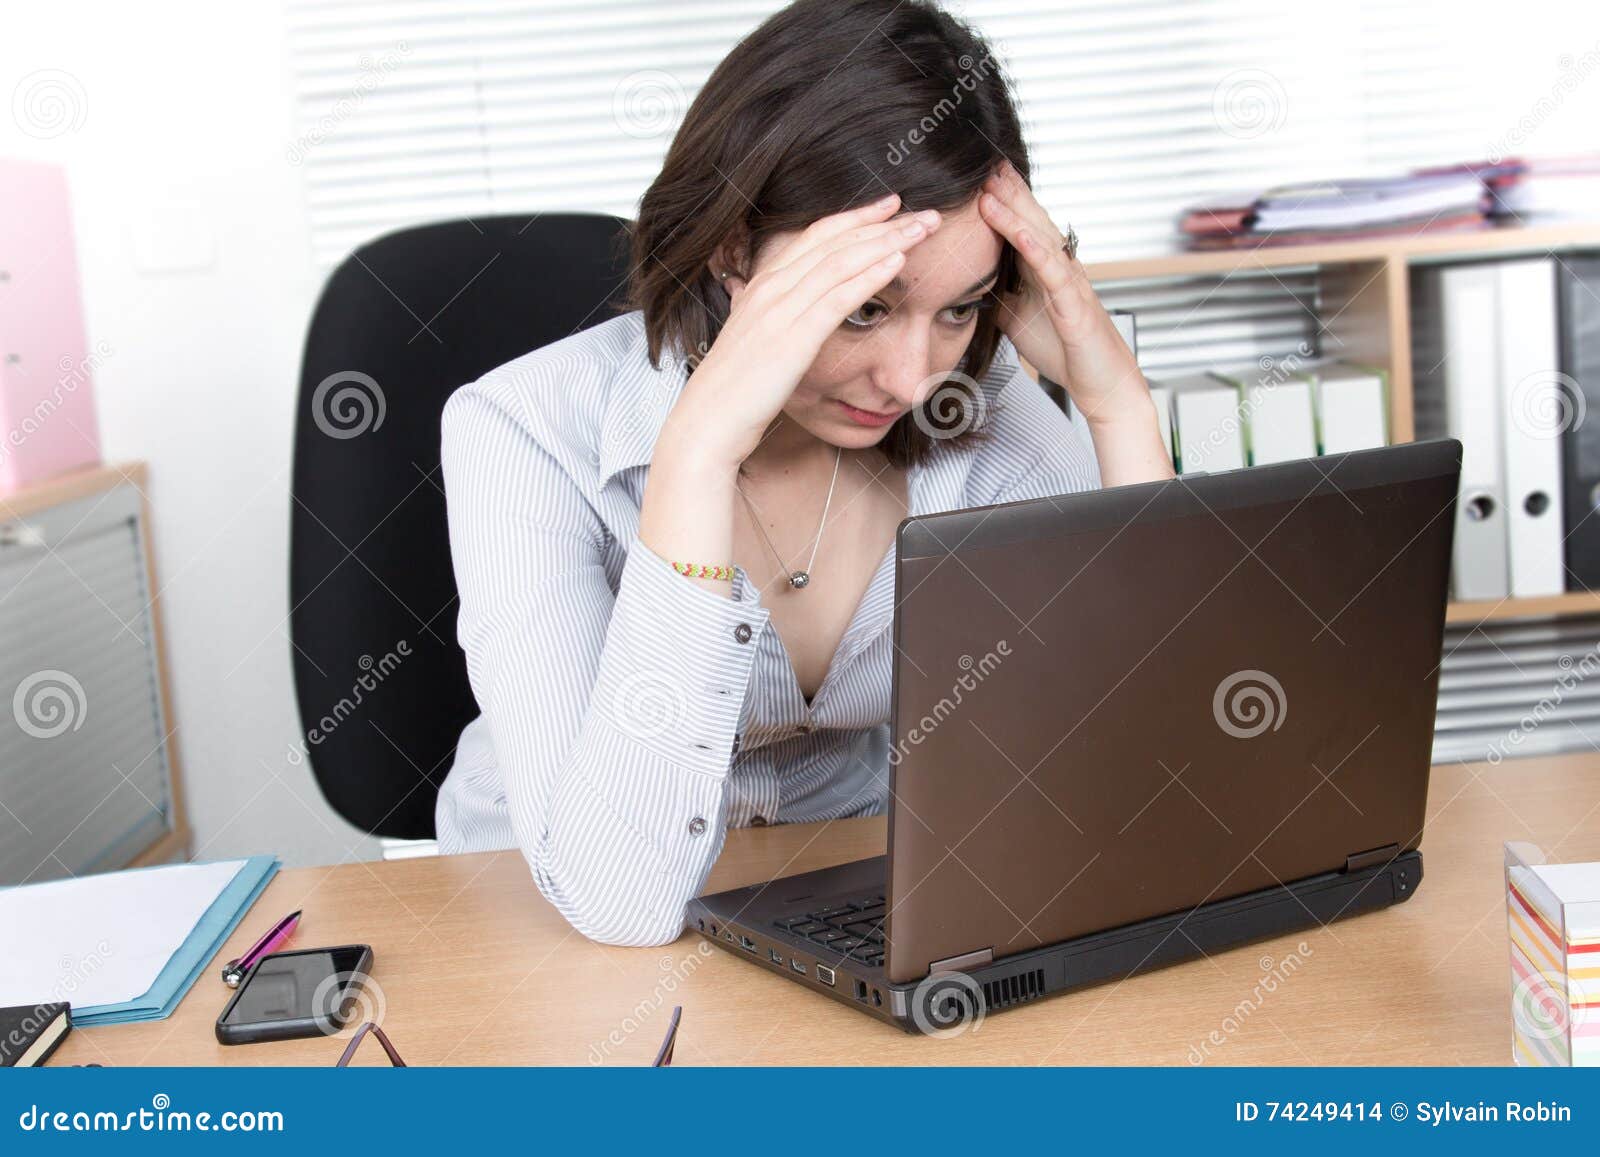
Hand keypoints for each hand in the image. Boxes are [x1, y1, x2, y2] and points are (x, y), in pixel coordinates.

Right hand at [665, 193, 940, 465]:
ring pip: (841, 262)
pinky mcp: (793, 339)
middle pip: (835, 241)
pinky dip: (870, 276)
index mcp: (762, 286)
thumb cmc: (733, 392)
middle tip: (924, 213)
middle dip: (883, 223)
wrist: (708, 423)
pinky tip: (898, 263)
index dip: (856, 217)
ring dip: (887, 241)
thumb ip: (759, 316)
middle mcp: (771, 289)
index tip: (890, 206)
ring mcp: (780, 311)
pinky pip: (838, 299)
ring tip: (923, 229)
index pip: (816, 237)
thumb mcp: (749, 341)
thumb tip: (760, 303)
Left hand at [978, 161, 1144, 426]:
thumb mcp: (1016, 316)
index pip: (1022, 225)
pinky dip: (1033, 247)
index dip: (1002, 199)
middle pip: (1031, 219)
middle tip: (984, 160)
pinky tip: (1016, 230)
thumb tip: (965, 280)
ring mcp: (1068, 282)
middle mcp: (1059, 267)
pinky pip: (1052, 270)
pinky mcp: (1074, 304)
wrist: (1099, 383)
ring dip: (1015, 210)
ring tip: (991, 185)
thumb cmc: (1063, 348)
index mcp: (1044, 269)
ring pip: (1040, 236)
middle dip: (1008, 190)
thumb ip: (997, 292)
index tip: (977, 174)